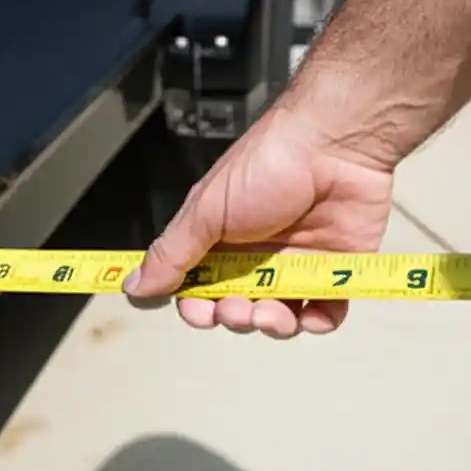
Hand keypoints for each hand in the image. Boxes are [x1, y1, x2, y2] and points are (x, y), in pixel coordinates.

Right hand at [121, 107, 393, 337]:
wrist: (332, 144)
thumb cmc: (267, 165)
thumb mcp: (206, 210)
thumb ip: (172, 253)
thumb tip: (133, 286)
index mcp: (223, 239)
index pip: (201, 287)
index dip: (197, 306)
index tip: (199, 312)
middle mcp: (259, 254)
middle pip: (239, 306)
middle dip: (234, 317)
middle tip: (236, 307)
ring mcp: (299, 262)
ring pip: (281, 316)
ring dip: (271, 326)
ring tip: (270, 314)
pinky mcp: (338, 268)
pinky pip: (328, 313)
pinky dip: (319, 323)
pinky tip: (309, 317)